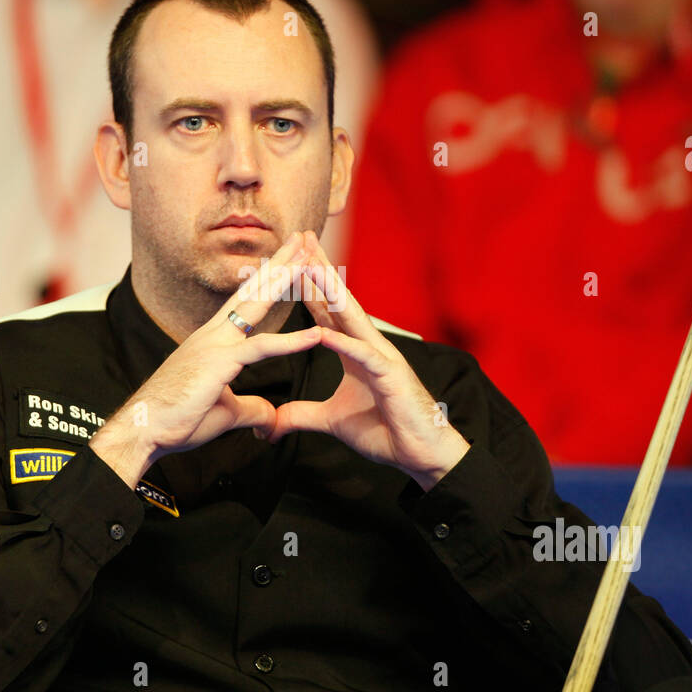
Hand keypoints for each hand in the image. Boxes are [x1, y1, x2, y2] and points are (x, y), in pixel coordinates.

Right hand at [88, 231, 322, 487]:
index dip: (269, 280)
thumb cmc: (176, 420)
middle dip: (280, 263)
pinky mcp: (218, 363)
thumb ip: (251, 409)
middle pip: (253, 290)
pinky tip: (317, 335)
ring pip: (257, 304)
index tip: (289, 261)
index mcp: (214, 340)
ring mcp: (215, 344)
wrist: (142, 431)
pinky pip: (261, 349)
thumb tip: (270, 416)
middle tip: (303, 238)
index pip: (247, 301)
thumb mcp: (225, 413)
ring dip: (286, 279)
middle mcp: (214, 334)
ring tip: (311, 258)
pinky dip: (291, 343)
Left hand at [259, 231, 470, 491]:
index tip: (286, 261)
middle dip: (319, 269)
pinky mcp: (390, 376)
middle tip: (300, 238)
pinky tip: (322, 331)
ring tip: (311, 266)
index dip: (307, 286)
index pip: (326, 310)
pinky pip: (363, 356)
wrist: (420, 453)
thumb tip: (271, 422)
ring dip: (331, 290)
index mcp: (354, 350)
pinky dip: (343, 343)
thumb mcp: (332, 422)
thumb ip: (301, 415)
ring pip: (352, 317)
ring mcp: (381, 357)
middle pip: (339, 300)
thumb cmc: (385, 431)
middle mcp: (368, 345)